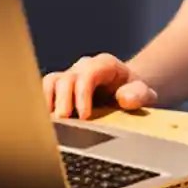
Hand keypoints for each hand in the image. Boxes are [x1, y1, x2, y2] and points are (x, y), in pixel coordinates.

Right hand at [42, 53, 156, 118]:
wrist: (127, 90)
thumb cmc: (133, 92)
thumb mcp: (143, 92)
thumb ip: (138, 94)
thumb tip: (124, 98)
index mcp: (105, 65)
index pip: (89, 74)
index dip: (83, 94)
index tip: (84, 116)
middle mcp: (84, 68)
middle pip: (67, 78)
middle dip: (63, 99)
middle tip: (63, 120)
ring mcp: (71, 76)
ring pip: (52, 81)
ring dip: (48, 101)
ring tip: (50, 122)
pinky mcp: (60, 88)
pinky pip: (45, 90)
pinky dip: (43, 104)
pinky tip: (45, 121)